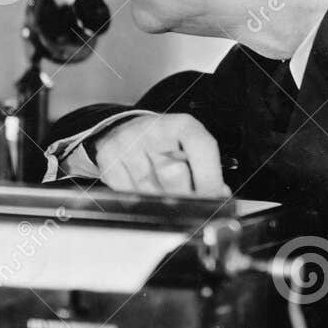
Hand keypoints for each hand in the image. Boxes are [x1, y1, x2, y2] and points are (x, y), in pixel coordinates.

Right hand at [92, 113, 228, 196]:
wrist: (123, 131)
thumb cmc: (164, 145)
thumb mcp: (188, 150)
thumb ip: (206, 171)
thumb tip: (219, 194)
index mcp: (181, 124)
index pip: (202, 147)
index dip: (210, 178)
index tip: (213, 198)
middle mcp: (153, 129)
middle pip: (174, 174)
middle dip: (184, 196)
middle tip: (187, 203)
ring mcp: (128, 142)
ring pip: (149, 188)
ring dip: (160, 200)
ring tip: (162, 193)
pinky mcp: (108, 156)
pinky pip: (127, 191)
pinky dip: (137, 198)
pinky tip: (141, 189)